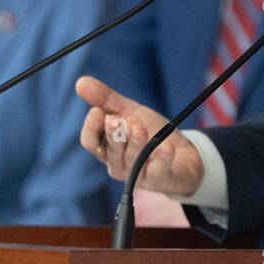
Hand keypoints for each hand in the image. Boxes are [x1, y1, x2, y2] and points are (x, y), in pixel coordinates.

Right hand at [76, 75, 202, 197]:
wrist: (184, 153)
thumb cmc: (151, 132)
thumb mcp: (130, 111)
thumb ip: (106, 99)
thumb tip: (80, 82)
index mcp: (107, 148)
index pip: (90, 142)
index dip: (91, 128)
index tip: (98, 111)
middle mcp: (119, 164)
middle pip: (110, 153)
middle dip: (113, 135)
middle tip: (117, 120)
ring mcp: (139, 176)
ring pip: (132, 163)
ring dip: (135, 144)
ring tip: (139, 128)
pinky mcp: (160, 181)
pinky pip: (157, 172)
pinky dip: (161, 160)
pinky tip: (167, 148)